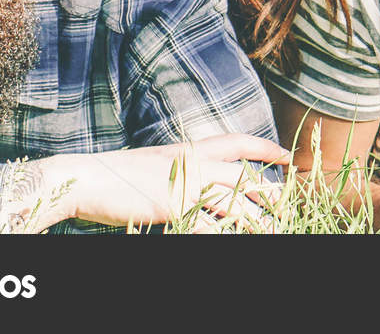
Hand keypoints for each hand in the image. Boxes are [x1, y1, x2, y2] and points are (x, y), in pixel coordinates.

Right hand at [54, 133, 288, 227]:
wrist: (90, 178)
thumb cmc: (119, 174)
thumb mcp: (159, 162)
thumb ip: (182, 167)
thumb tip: (200, 178)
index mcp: (192, 148)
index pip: (238, 142)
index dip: (265, 148)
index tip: (285, 156)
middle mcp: (195, 163)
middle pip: (246, 176)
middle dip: (271, 192)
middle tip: (289, 203)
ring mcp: (187, 185)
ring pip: (236, 204)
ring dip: (258, 220)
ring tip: (275, 231)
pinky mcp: (177, 207)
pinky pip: (211, 225)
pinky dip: (226, 234)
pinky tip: (235, 238)